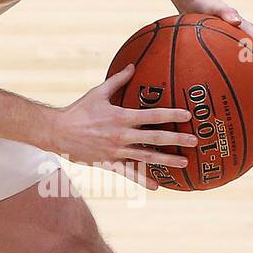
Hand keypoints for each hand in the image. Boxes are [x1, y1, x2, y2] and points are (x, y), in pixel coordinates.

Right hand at [47, 64, 197, 190]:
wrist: (58, 131)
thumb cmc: (79, 109)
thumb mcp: (98, 93)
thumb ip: (118, 81)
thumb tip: (133, 66)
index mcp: (121, 117)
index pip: (151, 115)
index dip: (171, 114)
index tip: (188, 115)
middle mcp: (121, 135)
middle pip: (154, 138)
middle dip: (177, 139)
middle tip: (195, 141)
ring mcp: (116, 151)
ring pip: (146, 157)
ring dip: (167, 160)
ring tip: (184, 162)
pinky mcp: (108, 163)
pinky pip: (128, 173)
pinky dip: (142, 180)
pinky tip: (156, 186)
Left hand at [182, 0, 252, 84]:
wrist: (196, 3)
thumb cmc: (205, 5)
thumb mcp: (213, 6)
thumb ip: (225, 11)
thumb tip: (236, 19)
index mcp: (247, 31)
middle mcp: (247, 41)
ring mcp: (239, 48)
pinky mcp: (229, 53)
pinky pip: (236, 69)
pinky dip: (238, 82)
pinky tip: (232, 96)